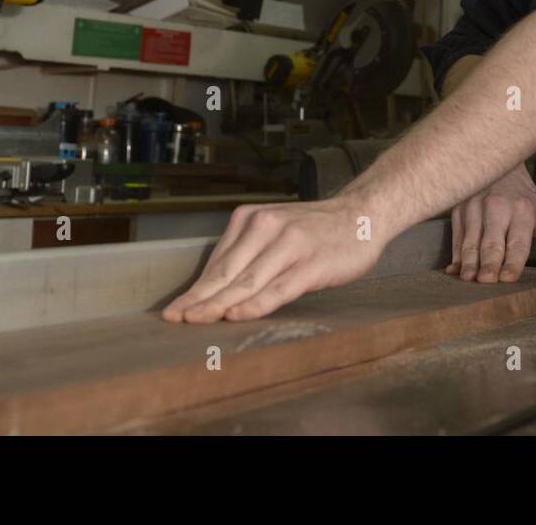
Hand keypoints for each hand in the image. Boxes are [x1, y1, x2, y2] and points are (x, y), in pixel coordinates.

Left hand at [161, 197, 384, 323]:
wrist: (361, 215)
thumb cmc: (315, 231)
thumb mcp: (274, 231)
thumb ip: (248, 254)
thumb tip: (214, 290)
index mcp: (251, 220)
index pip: (217, 263)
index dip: (195, 289)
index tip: (174, 309)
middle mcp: (266, 228)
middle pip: (226, 273)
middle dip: (198, 299)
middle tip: (175, 318)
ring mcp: (289, 244)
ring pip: (247, 281)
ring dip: (219, 304)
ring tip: (196, 320)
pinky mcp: (311, 263)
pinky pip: (278, 288)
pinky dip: (256, 304)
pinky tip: (237, 315)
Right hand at [446, 164, 535, 281]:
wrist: (495, 158)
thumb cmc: (520, 193)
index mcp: (522, 210)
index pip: (518, 242)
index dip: (513, 261)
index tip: (507, 278)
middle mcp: (498, 207)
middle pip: (492, 242)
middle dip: (488, 263)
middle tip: (485, 281)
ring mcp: (475, 207)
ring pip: (471, 240)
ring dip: (468, 261)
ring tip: (468, 278)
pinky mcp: (459, 208)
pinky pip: (457, 236)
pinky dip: (455, 254)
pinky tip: (454, 269)